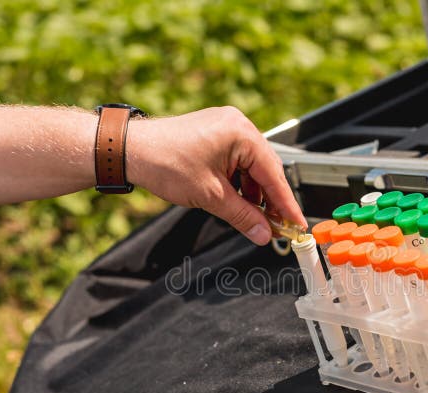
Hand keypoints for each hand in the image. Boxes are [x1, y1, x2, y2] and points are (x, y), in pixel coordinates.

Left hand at [126, 106, 306, 244]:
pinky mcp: (216, 134)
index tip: (297, 224)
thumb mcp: (210, 196)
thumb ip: (243, 216)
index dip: (286, 204)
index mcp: (241, 133)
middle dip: (271, 201)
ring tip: (254, 219)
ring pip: (252, 167)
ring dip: (254, 194)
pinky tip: (239, 202)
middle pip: (266, 169)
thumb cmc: (164, 162)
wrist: (130, 150)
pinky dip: (240, 183)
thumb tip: (264, 233)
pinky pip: (238, 161)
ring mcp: (226, 127)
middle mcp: (238, 125)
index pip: (274, 174)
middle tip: (279, 227)